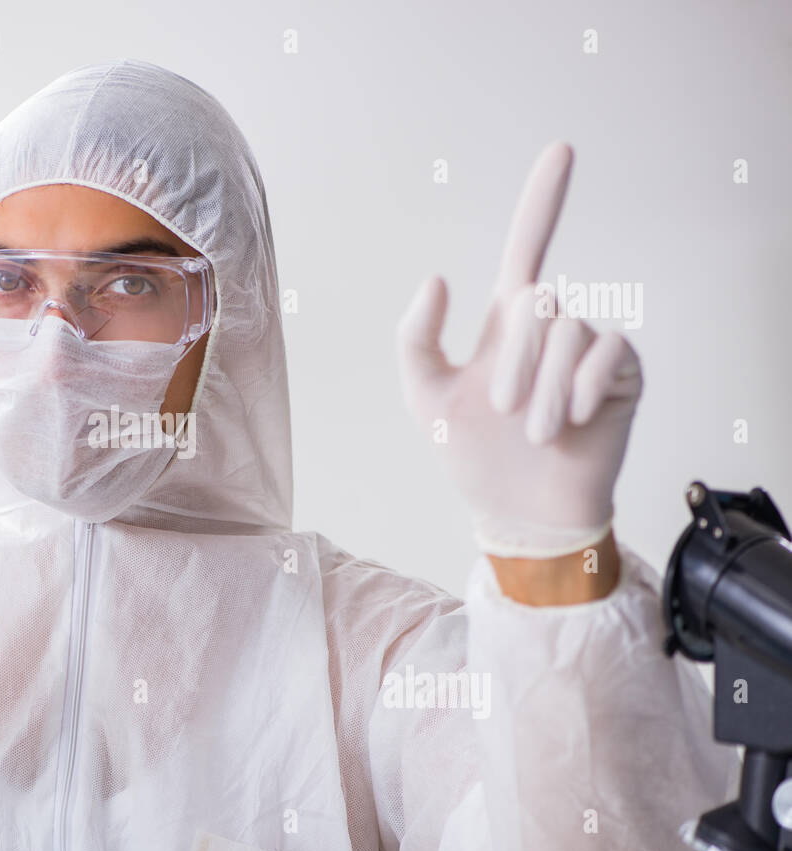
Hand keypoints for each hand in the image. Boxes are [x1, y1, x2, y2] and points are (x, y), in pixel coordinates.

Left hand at [396, 142, 642, 559]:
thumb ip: (415, 338)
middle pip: (536, 299)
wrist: (518, 513)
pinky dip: (581, 389)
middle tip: (504, 413)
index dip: (543, 200)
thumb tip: (436, 276)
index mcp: (507, 324)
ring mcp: (590, 349)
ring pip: (567, 328)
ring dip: (542, 390)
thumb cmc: (473, 456)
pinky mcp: (622, 373)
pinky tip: (571, 420)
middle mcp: (552, 328)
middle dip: (513, 361)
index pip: (527, 247)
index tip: (561, 150)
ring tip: (535, 432)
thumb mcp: (425, 398)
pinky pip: (607, 352)